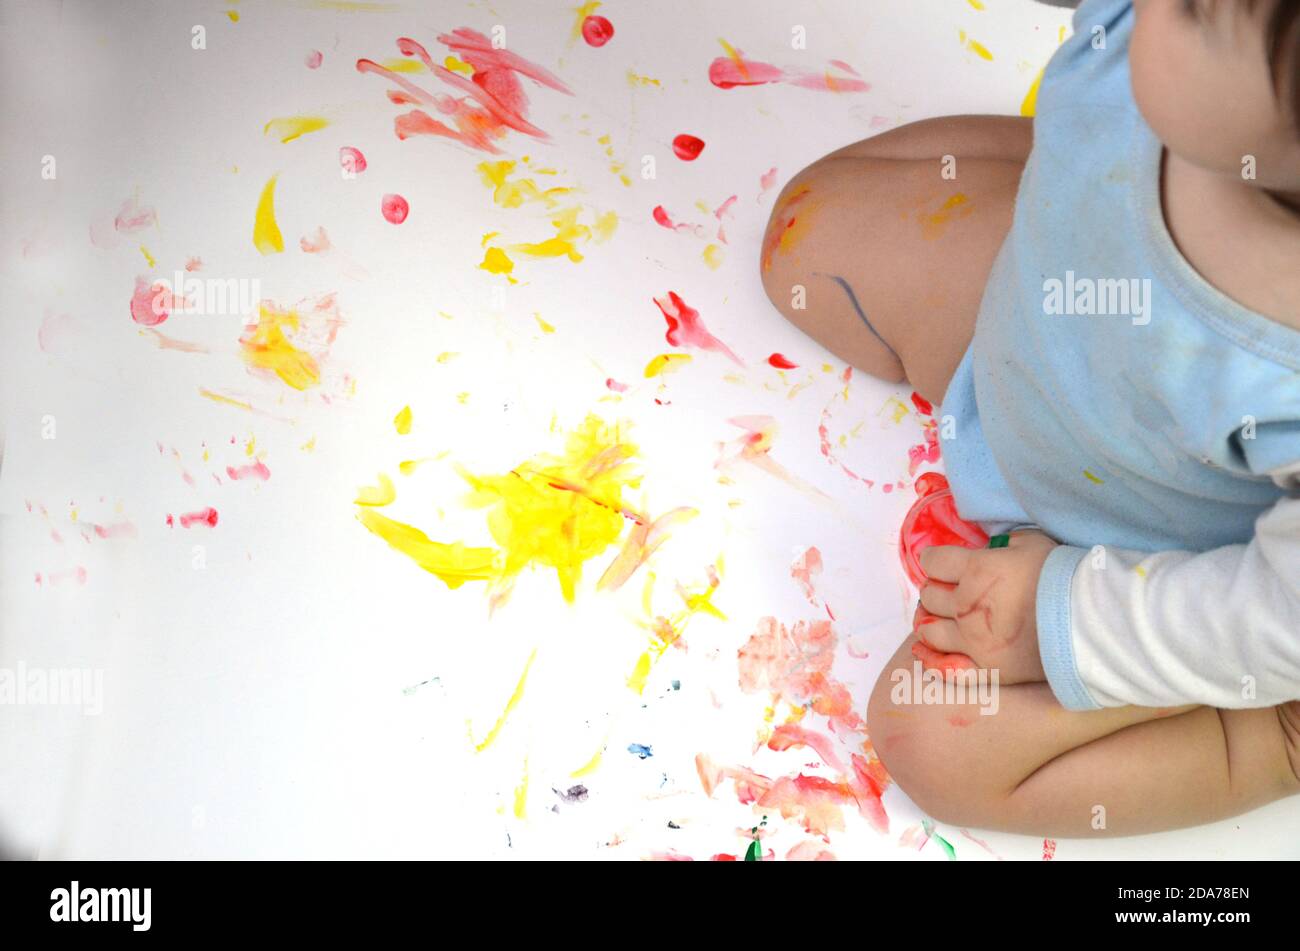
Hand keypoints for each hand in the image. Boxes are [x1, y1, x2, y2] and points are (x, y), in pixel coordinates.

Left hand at [911, 530, 1057, 683]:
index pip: (934, 561)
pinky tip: (929, 653)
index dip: (934, 559)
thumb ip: (1009, 543)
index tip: (941, 562)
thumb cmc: (1064, 577)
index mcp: (975, 570)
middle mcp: (966, 605)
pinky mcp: (987, 669)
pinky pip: (946, 669)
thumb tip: (1000, 545)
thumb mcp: (1034, 543)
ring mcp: (973, 641)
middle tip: (945, 590)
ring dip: (929, 621)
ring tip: (938, 619)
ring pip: (929, 631)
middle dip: (934, 589)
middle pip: (929, 595)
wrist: (1091, 622)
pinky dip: (933, 660)